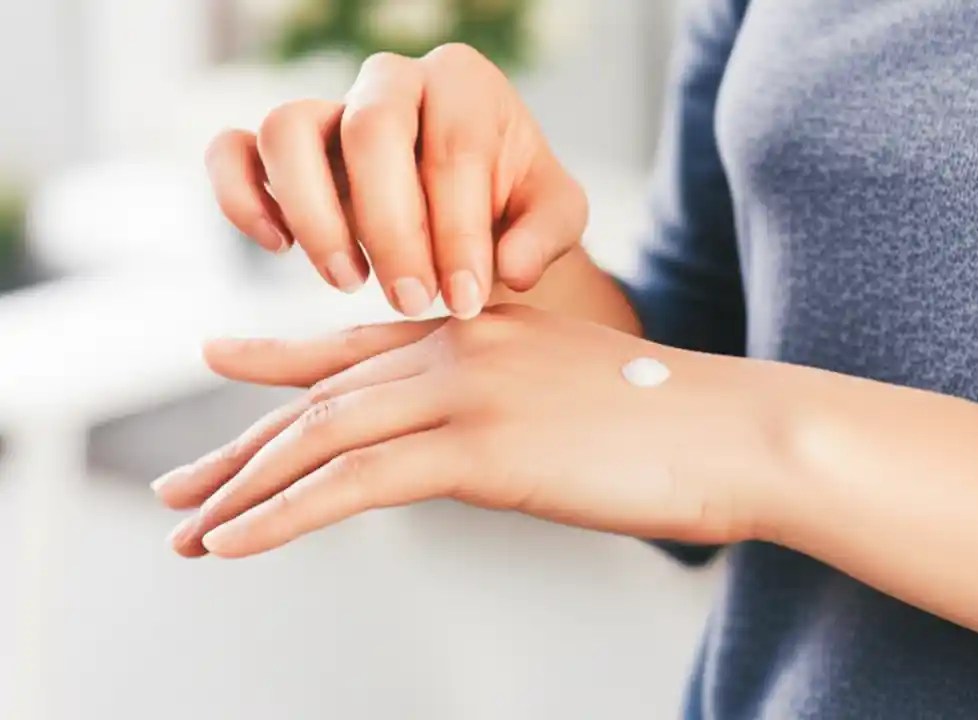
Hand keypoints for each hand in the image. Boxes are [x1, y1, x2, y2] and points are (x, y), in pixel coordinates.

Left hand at [152, 306, 787, 557]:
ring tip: (188, 534)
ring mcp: (466, 389)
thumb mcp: (580, 392)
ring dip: (243, 490)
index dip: (280, 356)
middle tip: (181, 487)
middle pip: (321, 396)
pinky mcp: (477, 446)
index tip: (221, 356)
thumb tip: (482, 444)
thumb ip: (515, 400)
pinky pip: (351, 483)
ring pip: (321, 437)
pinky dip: (280, 516)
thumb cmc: (678, 422)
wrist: (738, 429)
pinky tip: (233, 543)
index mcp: (480, 326)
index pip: (357, 342)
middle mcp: (459, 343)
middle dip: (243, 447)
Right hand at [204, 44, 586, 319]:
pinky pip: (232, 149)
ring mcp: (328, 108)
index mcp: (463, 83)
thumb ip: (544, 236)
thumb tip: (508, 270)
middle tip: (414, 301)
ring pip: (287, 128)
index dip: (457, 230)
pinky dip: (241, 196)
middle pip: (369, 129)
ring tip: (349, 280)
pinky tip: (279, 248)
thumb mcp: (553, 217)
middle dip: (390, 227)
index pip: (452, 146)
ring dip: (314, 214)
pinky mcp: (282, 148)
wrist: (475, 209)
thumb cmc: (514, 206)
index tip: (465, 300)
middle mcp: (391, 81)